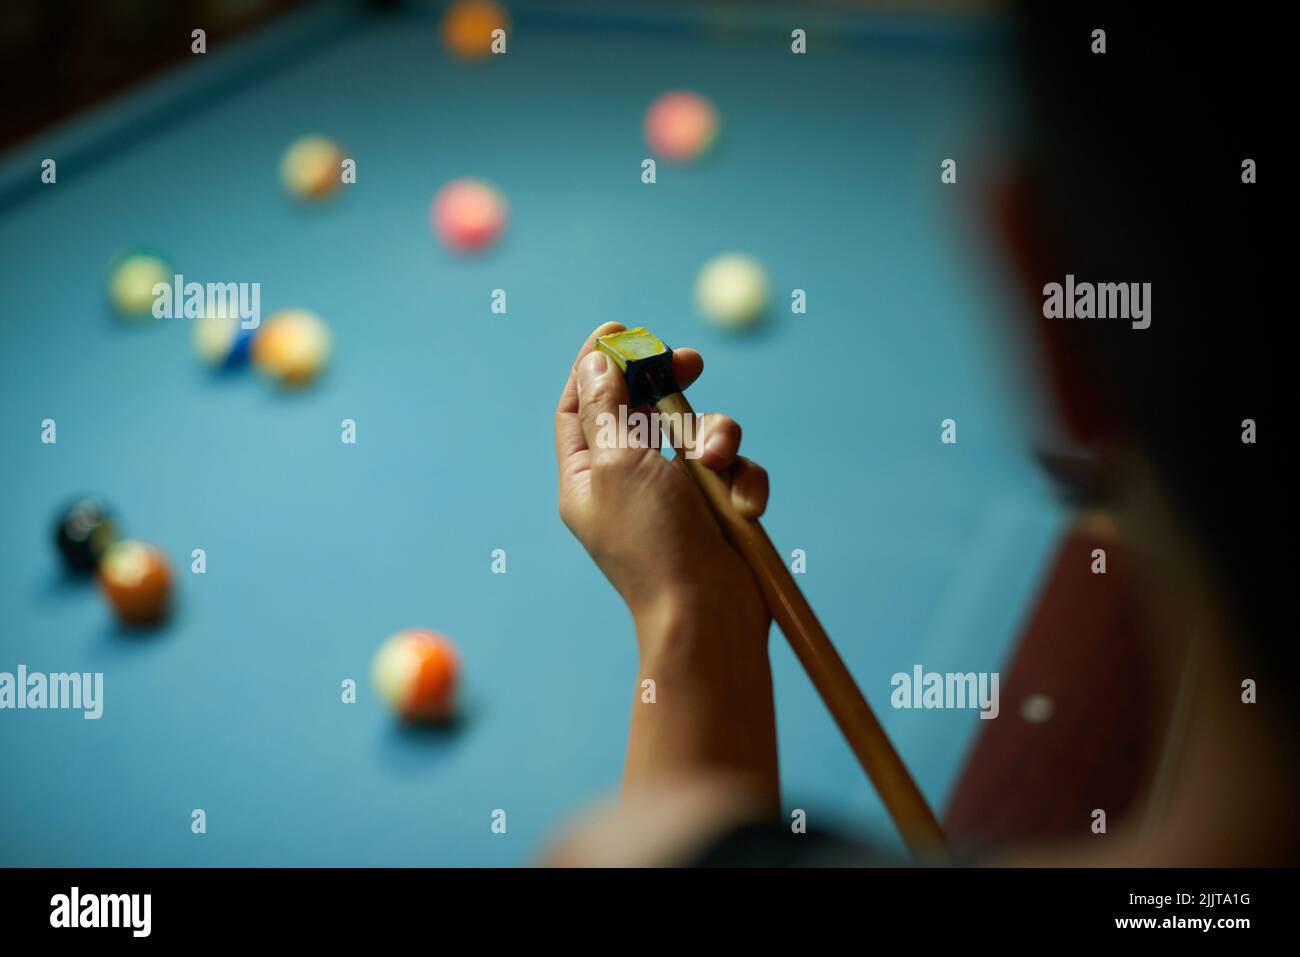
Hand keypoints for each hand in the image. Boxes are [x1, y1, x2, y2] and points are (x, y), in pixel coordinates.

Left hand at [554, 322, 770, 650]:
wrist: (709, 616)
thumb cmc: (655, 543)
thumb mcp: (620, 464)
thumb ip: (609, 407)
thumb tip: (595, 360)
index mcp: (588, 476)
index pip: (581, 405)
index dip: (598, 364)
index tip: (620, 328)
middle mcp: (628, 482)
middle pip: (643, 409)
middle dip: (668, 383)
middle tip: (689, 360)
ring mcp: (676, 497)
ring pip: (698, 432)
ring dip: (716, 436)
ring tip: (714, 463)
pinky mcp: (718, 509)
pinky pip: (734, 470)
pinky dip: (742, 480)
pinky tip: (742, 505)